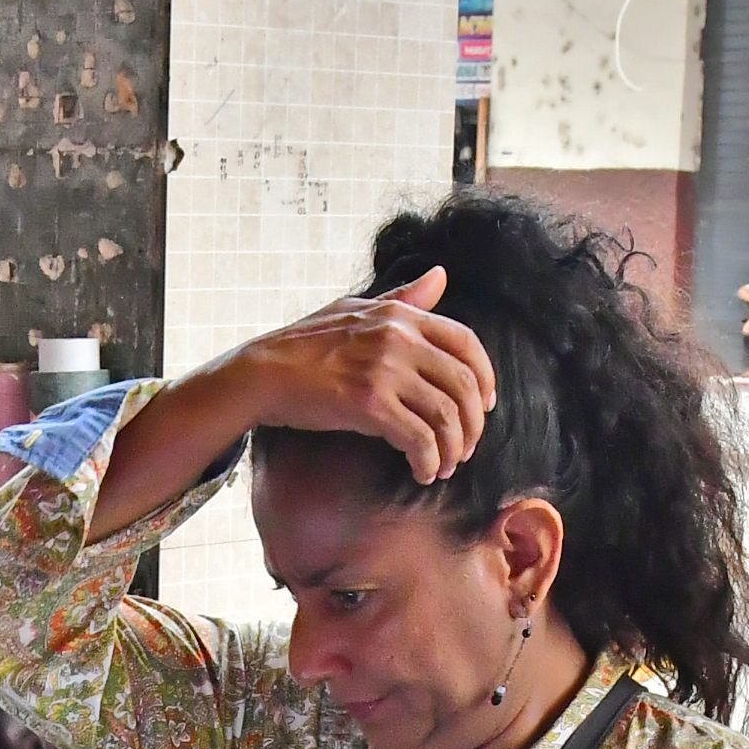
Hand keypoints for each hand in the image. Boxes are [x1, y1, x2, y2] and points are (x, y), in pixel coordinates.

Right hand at [227, 268, 499, 484]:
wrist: (262, 373)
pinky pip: (419, 439)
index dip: (486, 378)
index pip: (466, 343)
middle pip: (463, 385)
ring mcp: (385, 371)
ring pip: (446, 416)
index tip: (486, 405)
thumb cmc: (305, 345)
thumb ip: (403, 299)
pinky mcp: (369, 404)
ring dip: (453, 449)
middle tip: (465, 447)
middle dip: (472, 424)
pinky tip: (423, 472)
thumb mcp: (358, 309)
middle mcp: (399, 338)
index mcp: (401, 316)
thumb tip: (441, 275)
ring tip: (444, 465)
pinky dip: (428, 461)